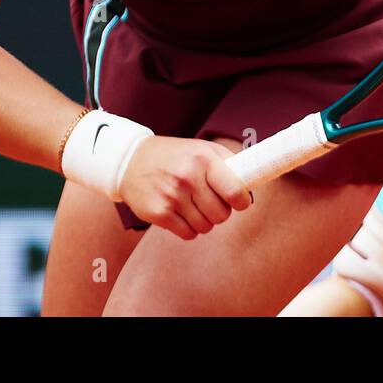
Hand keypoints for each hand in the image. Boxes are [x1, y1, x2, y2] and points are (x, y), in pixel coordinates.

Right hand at [118, 136, 253, 239]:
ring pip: (206, 227)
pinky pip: (188, 234)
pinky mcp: (159, 213)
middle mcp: (188, 177)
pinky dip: (188, 228)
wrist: (130, 161)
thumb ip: (229, 164)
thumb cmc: (174, 156)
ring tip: (192, 204)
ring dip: (204, 220)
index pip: (235, 190)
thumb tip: (253, 185)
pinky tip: (180, 212)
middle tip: (210, 201)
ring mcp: (172, 196)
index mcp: (203, 159)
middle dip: (220, 211)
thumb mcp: (202, 149)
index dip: (242, 201)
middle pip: (222, 214)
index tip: (240, 201)